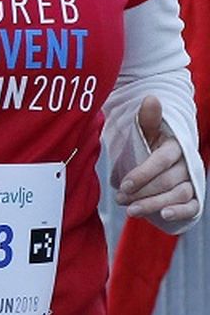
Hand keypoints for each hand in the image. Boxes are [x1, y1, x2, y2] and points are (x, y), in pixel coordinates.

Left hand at [117, 96, 200, 231]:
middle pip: (167, 181)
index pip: (161, 161)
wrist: (160, 157)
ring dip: (154, 204)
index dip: (142, 174)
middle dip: (142, 192)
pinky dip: (181, 212)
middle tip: (119, 199)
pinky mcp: (193, 197)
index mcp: (176, 146)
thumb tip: (151, 99)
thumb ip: (148, 119)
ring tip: (131, 211)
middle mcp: (187, 164)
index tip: (123, 184)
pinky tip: (165, 216)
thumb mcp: (147, 131)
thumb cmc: (150, 144)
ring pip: (178, 195)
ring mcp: (191, 181)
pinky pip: (193, 206)